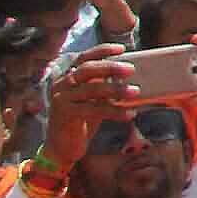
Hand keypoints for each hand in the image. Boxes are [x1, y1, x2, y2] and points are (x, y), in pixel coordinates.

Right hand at [44, 54, 141, 169]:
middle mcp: (61, 85)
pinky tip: (129, 114)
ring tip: (135, 91)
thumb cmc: (81, 121)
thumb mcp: (93, 100)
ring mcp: (61, 99)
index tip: (122, 49)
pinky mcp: (64, 114)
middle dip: (110, 67)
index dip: (102, 51)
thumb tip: (129, 77)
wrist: (61, 148)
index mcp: (67, 78)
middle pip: (87, 69)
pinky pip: (93, 109)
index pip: (84, 58)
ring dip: (116, 90)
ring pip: (92, 89)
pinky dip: (113, 111)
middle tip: (131, 70)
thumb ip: (103, 88)